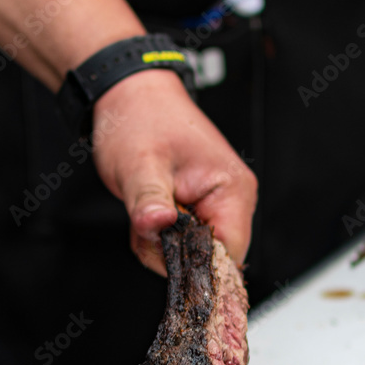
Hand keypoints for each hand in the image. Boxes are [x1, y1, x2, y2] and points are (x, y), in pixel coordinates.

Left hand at [92, 71, 257, 275]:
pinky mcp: (202, 207)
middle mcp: (234, 200)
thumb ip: (149, 202)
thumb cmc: (141, 120)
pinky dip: (161, 237)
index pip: (228, 257)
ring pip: (195, 254)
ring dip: (162, 244)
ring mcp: (219, 204)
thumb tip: (157, 227)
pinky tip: (150, 212)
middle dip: (172, 254)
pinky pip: (185, 241)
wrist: (130, 97)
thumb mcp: (140, 165)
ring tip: (146, 211)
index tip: (163, 255)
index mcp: (233, 191)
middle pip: (211, 259)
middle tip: (146, 222)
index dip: (196, 267)